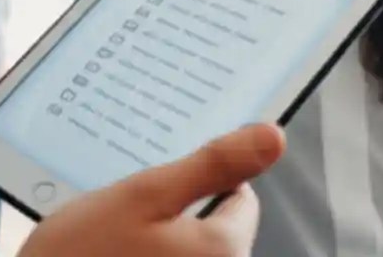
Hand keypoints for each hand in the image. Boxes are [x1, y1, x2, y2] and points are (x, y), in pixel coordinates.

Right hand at [18, 124, 286, 256]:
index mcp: (223, 251)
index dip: (198, 186)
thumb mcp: (144, 195)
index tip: (157, 189)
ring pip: (185, 256)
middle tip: (124, 223)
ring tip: (109, 248)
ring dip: (155, 247)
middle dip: (174, 222)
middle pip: (215, 235)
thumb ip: (212, 166)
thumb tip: (273, 137)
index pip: (240, 201)